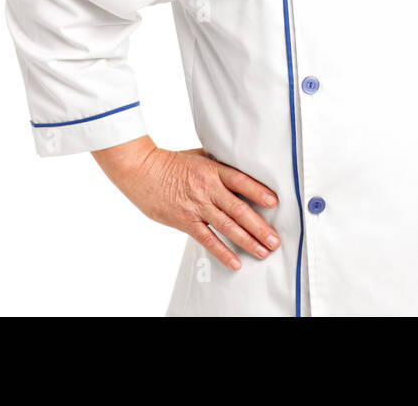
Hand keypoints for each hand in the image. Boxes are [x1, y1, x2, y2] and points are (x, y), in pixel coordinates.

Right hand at [91, 136, 280, 271]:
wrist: (142, 171)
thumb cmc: (171, 162)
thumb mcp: (199, 156)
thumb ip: (219, 164)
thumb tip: (241, 168)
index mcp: (213, 170)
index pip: (241, 181)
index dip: (258, 192)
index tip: (274, 203)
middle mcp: (208, 189)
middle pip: (239, 210)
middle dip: (259, 226)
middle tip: (275, 240)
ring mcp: (197, 207)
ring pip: (227, 226)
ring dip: (247, 240)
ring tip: (263, 251)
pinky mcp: (185, 221)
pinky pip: (207, 239)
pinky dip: (222, 252)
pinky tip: (235, 262)